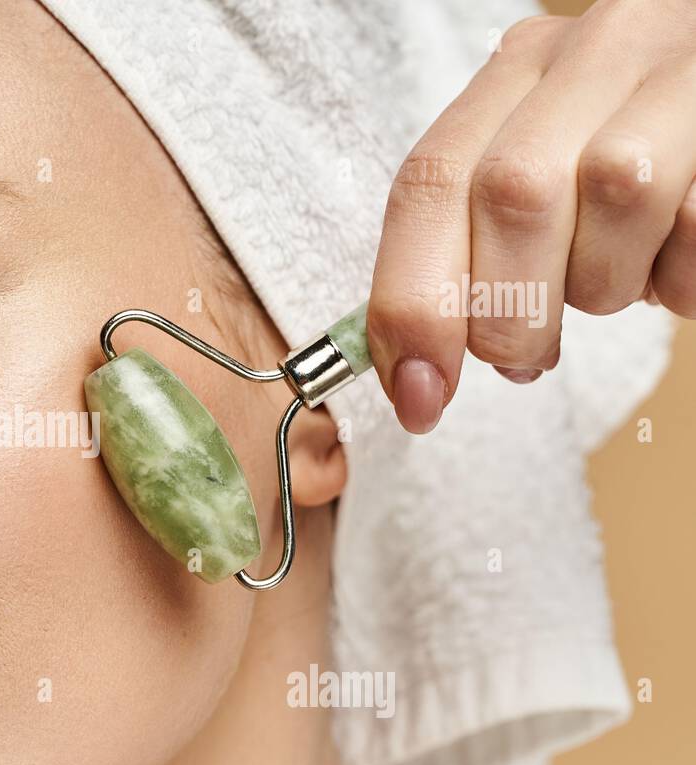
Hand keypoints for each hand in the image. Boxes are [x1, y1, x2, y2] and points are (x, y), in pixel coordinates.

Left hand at [366, 1, 695, 433]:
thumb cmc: (637, 169)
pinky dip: (679, 277)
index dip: (411, 302)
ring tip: (618, 280)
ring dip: (603, 284)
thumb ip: (471, 255)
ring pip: (617, 192)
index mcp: (514, 74)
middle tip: (524, 357)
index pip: (428, 181)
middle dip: (509, 309)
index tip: (418, 394)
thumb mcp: (542, 187)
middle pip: (513, 190)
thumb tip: (417, 377)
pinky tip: (675, 263)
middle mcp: (590, 53)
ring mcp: (676, 71)